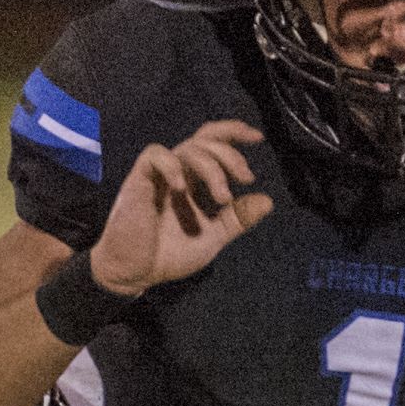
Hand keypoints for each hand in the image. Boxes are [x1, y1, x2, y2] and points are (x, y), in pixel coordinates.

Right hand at [89, 120, 273, 296]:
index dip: (234, 133)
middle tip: (246, 177)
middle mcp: (179, 172)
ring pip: (188, 148)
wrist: (136, 273)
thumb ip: (237, 219)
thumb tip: (268, 201)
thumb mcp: (213, 237)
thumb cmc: (169, 253)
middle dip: (230, 154)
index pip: (214, 143)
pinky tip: (183, 187)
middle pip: (205, 141)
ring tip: (223, 197)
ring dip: (212, 168)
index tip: (258, 138)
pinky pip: (155, 156)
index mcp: (196, 180)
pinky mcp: (139, 180)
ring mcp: (159, 175)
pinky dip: (172, 165)